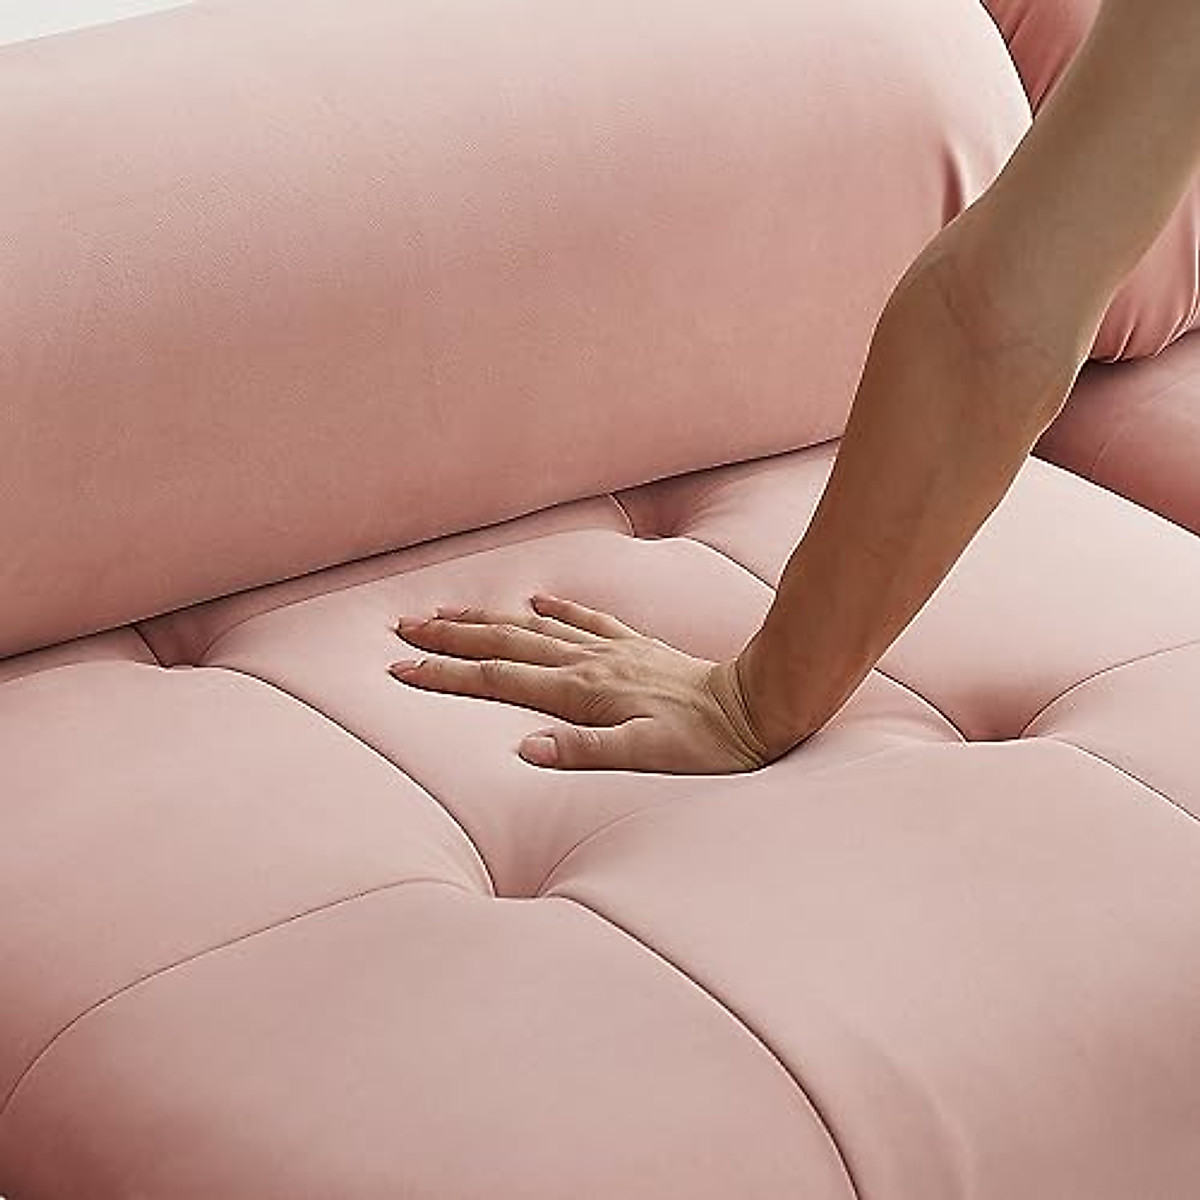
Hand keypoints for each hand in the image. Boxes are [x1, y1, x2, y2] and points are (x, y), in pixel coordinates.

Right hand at [388, 593, 800, 772]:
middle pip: (504, 642)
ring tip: (447, 611)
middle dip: (450, 637)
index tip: (399, 668)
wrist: (755, 707)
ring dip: (488, 617)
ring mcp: (609, 648)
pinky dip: (555, 606)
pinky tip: (536, 597)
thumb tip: (524, 749)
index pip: (497, 678)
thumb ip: (583, 752)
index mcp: (581, 691)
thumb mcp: (643, 758)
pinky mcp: (632, 645)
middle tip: (403, 627)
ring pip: (534, 624)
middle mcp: (587, 662)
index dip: (446, 674)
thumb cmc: (703, 742)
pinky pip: (584, 617)